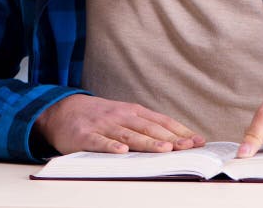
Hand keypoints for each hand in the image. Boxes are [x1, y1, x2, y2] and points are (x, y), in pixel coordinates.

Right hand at [34, 94, 204, 154]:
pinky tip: (122, 152)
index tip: (199, 141)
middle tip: (190, 148)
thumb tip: (173, 141)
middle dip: (171, 139)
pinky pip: (100, 143)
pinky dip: (111, 147)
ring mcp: (104, 126)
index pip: (162, 122)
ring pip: (129, 135)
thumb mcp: (124, 116)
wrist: (63, 110)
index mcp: (133, 112)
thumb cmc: (100, 117)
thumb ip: (145, 126)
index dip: (180, 131)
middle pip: (150, 129)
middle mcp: (122, 116)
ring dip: (148, 143)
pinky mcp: (86, 136)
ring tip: (165, 150)